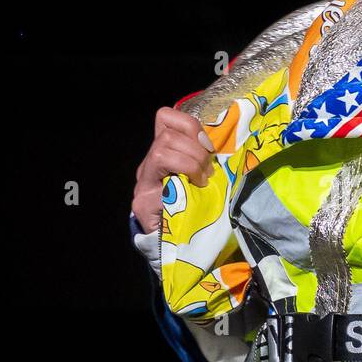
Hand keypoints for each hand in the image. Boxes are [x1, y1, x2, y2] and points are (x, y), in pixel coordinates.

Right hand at [131, 106, 215, 234]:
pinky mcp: (141, 203)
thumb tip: (219, 145)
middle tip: (207, 172)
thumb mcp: (199, 176)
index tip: (207, 146)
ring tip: (202, 181)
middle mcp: (147, 165)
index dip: (189, 125)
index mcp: (162, 152)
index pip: (165, 117)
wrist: (173, 244)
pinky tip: (194, 193)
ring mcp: (142, 184)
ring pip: (161, 151)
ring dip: (190, 164)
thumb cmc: (192, 207)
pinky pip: (161, 182)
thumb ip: (201, 158)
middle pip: (167, 136)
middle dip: (195, 150)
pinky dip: (184, 181)